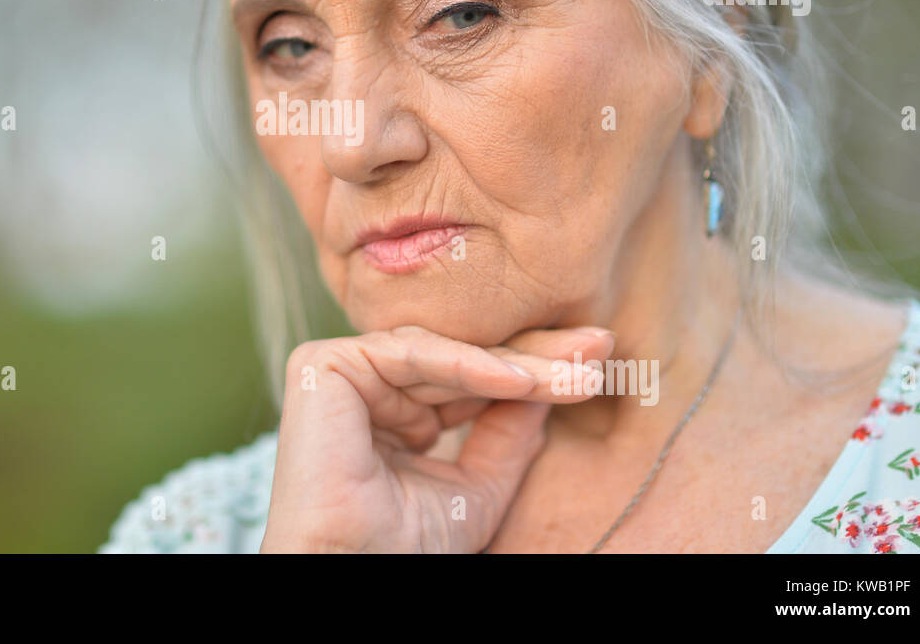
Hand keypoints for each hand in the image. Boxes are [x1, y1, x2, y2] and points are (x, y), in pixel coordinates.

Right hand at [259, 323, 614, 552]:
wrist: (354, 571)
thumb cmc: (405, 546)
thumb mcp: (478, 486)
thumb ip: (509, 432)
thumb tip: (557, 379)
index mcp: (393, 410)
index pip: (469, 377)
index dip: (532, 372)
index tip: (594, 367)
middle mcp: (365, 385)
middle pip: (461, 358)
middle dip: (536, 357)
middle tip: (598, 348)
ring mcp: (341, 372)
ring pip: (445, 352)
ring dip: (518, 365)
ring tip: (576, 374)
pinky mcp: (322, 366)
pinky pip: (410, 353)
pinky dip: (468, 365)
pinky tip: (522, 381)